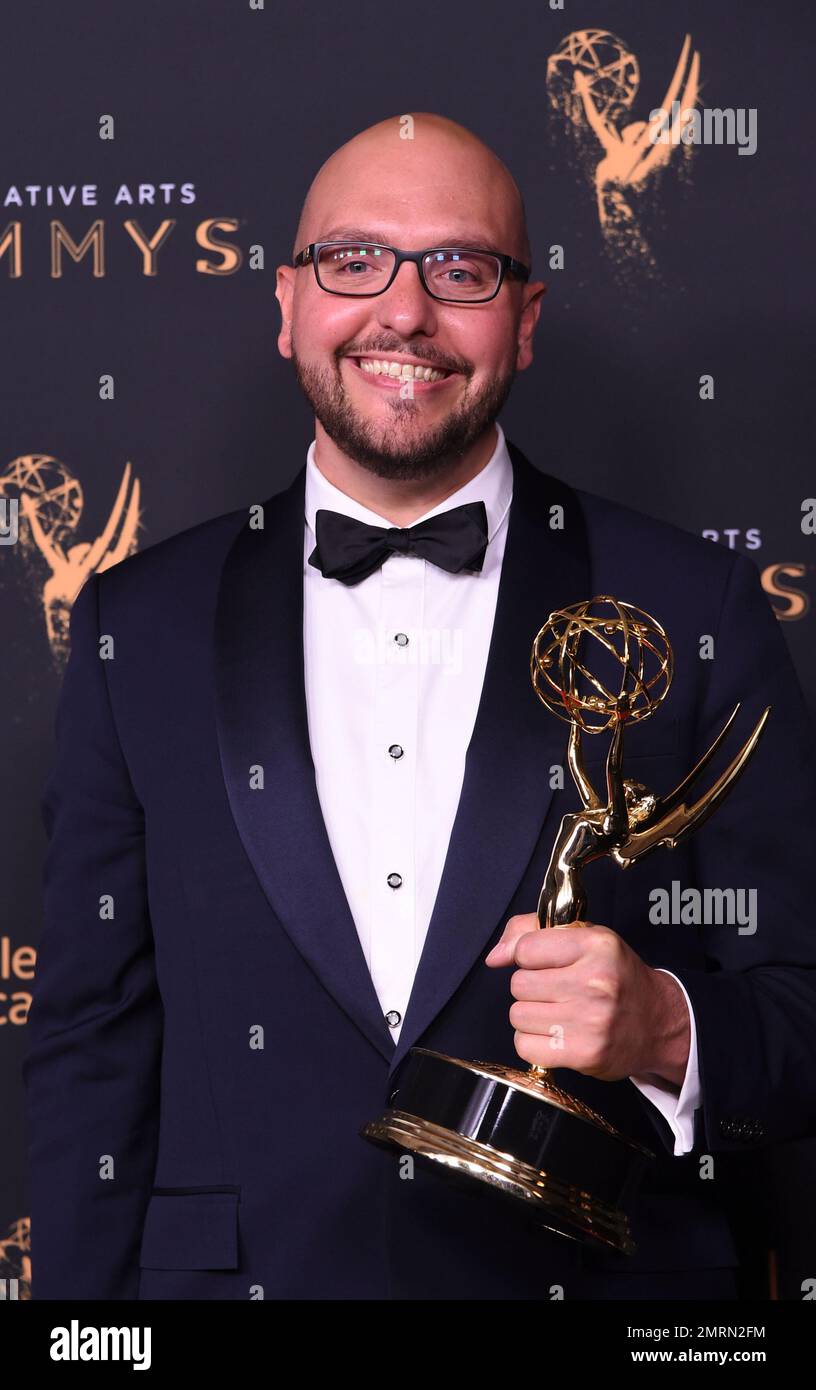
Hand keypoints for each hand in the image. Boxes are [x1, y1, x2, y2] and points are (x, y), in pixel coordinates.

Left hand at [484, 914, 690, 1086]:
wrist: (658, 1023)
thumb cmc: (615, 976)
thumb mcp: (585, 938)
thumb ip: (532, 932)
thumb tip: (494, 957)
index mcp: (596, 945)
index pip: (526, 949)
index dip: (527, 957)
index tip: (543, 964)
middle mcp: (595, 981)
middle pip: (519, 984)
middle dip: (531, 988)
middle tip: (557, 991)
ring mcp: (590, 1020)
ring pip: (518, 1015)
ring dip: (530, 1016)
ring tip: (558, 1013)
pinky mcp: (584, 1053)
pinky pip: (524, 1046)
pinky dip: (533, 1042)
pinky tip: (556, 1035)